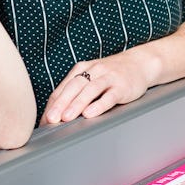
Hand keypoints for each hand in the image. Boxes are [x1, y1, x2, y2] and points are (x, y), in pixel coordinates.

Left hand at [40, 47, 161, 124]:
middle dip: (61, 104)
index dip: (53, 104)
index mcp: (82, 69)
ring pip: (90, 90)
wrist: (140, 63)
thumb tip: (57, 113)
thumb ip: (76, 92)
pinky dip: (99, 105)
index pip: (63, 88)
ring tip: (66, 118)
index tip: (44, 120)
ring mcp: (108, 77)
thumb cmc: (112, 75)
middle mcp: (94, 71)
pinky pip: (109, 96)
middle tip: (51, 119)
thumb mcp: (92, 77)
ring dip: (76, 104)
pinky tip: (90, 113)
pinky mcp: (122, 86)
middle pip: (73, 87)